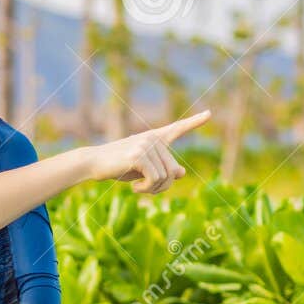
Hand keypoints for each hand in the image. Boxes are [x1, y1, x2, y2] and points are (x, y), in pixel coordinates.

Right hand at [86, 110, 209, 194]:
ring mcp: (146, 145)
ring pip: (165, 177)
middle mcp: (152, 138)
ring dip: (153, 190)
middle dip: (162, 186)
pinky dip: (146, 190)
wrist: (94, 163)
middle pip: (173, 170)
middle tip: (146, 189)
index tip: (209, 114)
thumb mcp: (144, 169)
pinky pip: (155, 180)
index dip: (194, 122)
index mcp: (154, 138)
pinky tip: (134, 188)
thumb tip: (181, 172)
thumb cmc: (119, 166)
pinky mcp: (139, 156)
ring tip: (139, 188)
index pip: (177, 128)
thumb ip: (163, 169)